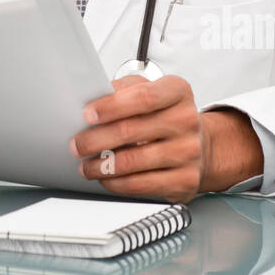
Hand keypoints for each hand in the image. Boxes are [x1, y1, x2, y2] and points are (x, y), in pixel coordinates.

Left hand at [69, 74, 207, 202]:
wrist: (198, 145)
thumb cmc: (164, 115)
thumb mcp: (148, 90)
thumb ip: (123, 90)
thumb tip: (91, 98)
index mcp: (178, 91)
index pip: (143, 97)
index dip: (112, 106)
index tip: (87, 114)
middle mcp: (187, 120)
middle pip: (132, 130)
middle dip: (96, 139)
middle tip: (77, 145)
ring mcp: (189, 152)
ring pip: (133, 161)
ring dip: (101, 166)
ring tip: (85, 165)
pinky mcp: (185, 180)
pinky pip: (141, 185)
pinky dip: (116, 183)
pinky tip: (105, 178)